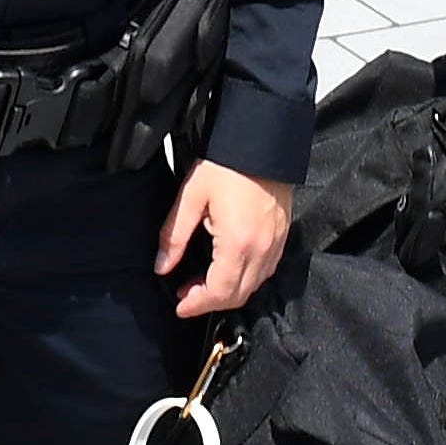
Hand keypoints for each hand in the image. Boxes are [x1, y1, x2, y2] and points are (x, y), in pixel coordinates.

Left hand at [156, 163, 294, 319]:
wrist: (262, 139)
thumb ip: (175, 236)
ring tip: (202, 281)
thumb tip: (162, 266)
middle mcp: (262, 250)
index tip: (180, 306)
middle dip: (210, 302)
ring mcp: (276, 244)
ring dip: (228, 291)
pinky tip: (227, 266)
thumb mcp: (191, 196)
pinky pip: (265, 270)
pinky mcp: (283, 235)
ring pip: (254, 285)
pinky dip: (245, 277)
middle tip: (186, 294)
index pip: (220, 292)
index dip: (197, 304)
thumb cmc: (227, 164)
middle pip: (239, 296)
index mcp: (238, 243)